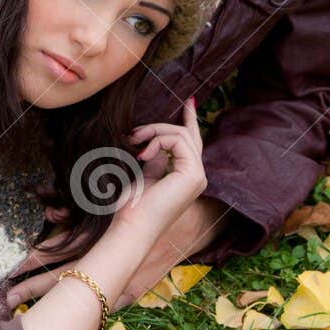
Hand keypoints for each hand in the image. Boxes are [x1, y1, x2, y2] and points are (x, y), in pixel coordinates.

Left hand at [112, 96, 206, 237]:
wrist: (131, 227)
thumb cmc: (131, 207)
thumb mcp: (143, 175)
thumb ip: (155, 159)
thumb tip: (155, 144)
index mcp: (186, 177)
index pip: (191, 143)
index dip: (189, 121)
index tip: (189, 102)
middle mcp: (196, 176)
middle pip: (188, 136)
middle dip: (168, 122)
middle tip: (146, 123)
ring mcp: (197, 175)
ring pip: (181, 135)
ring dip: (154, 132)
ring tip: (133, 142)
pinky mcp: (193, 174)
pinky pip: (178, 141)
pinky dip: (158, 141)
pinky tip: (143, 154)